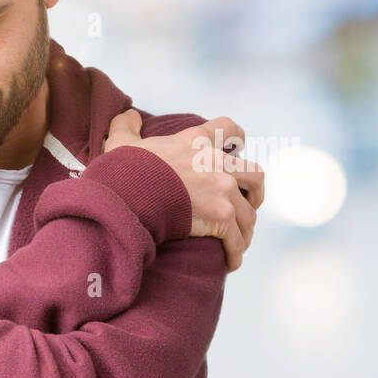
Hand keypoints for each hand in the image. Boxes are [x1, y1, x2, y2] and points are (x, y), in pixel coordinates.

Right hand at [104, 110, 263, 271]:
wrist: (126, 195)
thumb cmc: (122, 171)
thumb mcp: (122, 143)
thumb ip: (126, 126)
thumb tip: (128, 114)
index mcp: (196, 141)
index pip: (229, 128)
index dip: (237, 138)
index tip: (239, 148)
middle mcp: (216, 162)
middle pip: (255, 175)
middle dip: (254, 193)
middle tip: (245, 205)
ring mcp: (222, 190)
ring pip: (250, 214)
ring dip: (245, 231)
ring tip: (236, 243)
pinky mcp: (221, 217)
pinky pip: (237, 240)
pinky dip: (235, 254)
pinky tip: (230, 264)